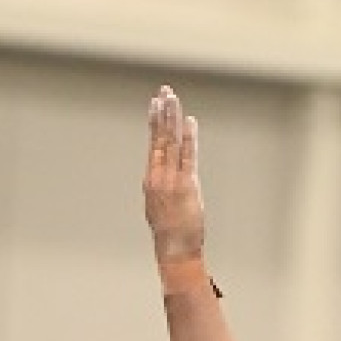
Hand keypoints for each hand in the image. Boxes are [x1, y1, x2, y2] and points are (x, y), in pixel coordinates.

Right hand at [144, 84, 205, 264]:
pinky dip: (189, 138)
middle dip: (163, 112)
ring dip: (172, 118)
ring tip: (172, 98)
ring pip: (171, 142)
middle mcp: (159, 175)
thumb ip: (160, 187)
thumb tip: (160, 179)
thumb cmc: (169, 232)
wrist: (174, 249)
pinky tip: (189, 121)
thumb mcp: (159, 206)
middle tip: (165, 91)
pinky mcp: (187, 185)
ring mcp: (172, 179)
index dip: (155, 121)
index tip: (155, 103)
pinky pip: (188, 156)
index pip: (154, 143)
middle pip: (160, 137)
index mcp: (151, 179)